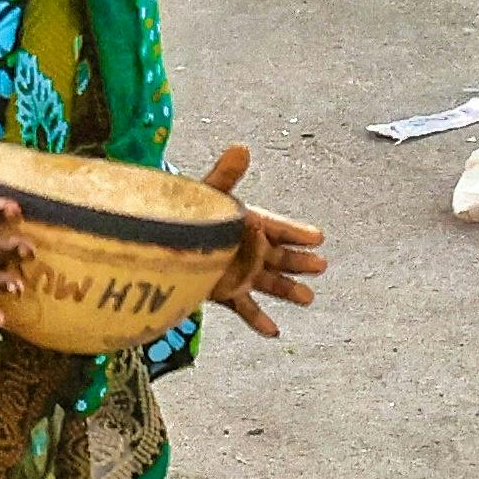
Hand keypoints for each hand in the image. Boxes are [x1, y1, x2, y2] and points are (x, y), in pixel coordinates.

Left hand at [196, 142, 325, 337]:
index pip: (274, 226)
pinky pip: (243, 306)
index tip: (318, 237)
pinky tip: (273, 331)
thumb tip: (242, 147)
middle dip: (297, 261)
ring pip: (267, 282)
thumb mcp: (207, 194)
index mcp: (243, 223)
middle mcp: (244, 248)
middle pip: (277, 255)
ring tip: (308, 298)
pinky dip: (257, 318)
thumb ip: (225, 176)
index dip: (295, 231)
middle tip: (321, 266)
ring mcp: (236, 271)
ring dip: (286, 290)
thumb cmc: (184, 212)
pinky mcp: (223, 291)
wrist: (157, 242)